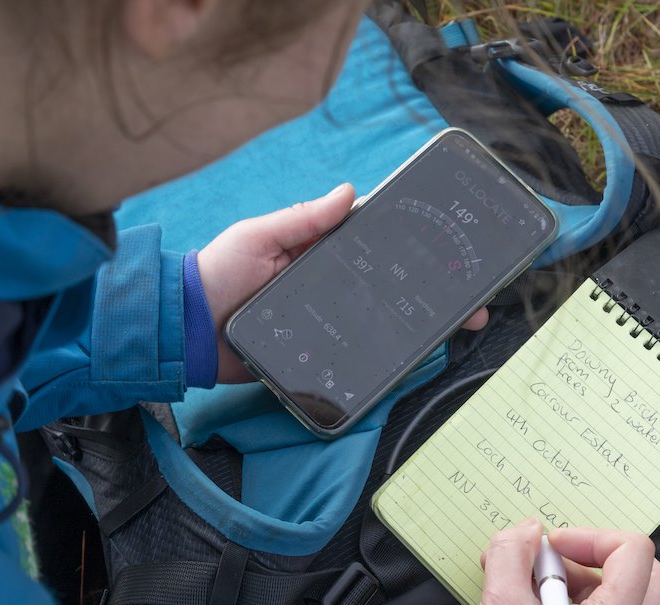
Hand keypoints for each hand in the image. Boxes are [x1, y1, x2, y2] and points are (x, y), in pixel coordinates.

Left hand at [197, 184, 489, 383]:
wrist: (186, 331)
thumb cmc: (218, 273)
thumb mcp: (259, 236)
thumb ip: (301, 219)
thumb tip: (350, 191)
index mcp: (319, 251)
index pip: (375, 244)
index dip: (413, 244)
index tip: (451, 246)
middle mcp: (330, 286)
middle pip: (391, 287)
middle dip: (434, 292)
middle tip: (473, 299)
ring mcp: (327, 322)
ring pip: (382, 322)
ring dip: (421, 325)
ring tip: (458, 326)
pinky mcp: (318, 356)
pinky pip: (357, 355)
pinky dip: (388, 357)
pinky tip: (419, 356)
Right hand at [440, 519, 659, 604]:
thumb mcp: (498, 604)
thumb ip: (512, 553)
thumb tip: (529, 529)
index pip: (634, 554)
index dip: (590, 537)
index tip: (550, 548)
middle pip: (645, 574)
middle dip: (597, 553)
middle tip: (555, 558)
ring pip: (621, 593)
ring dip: (577, 574)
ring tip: (524, 580)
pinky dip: (570, 597)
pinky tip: (526, 602)